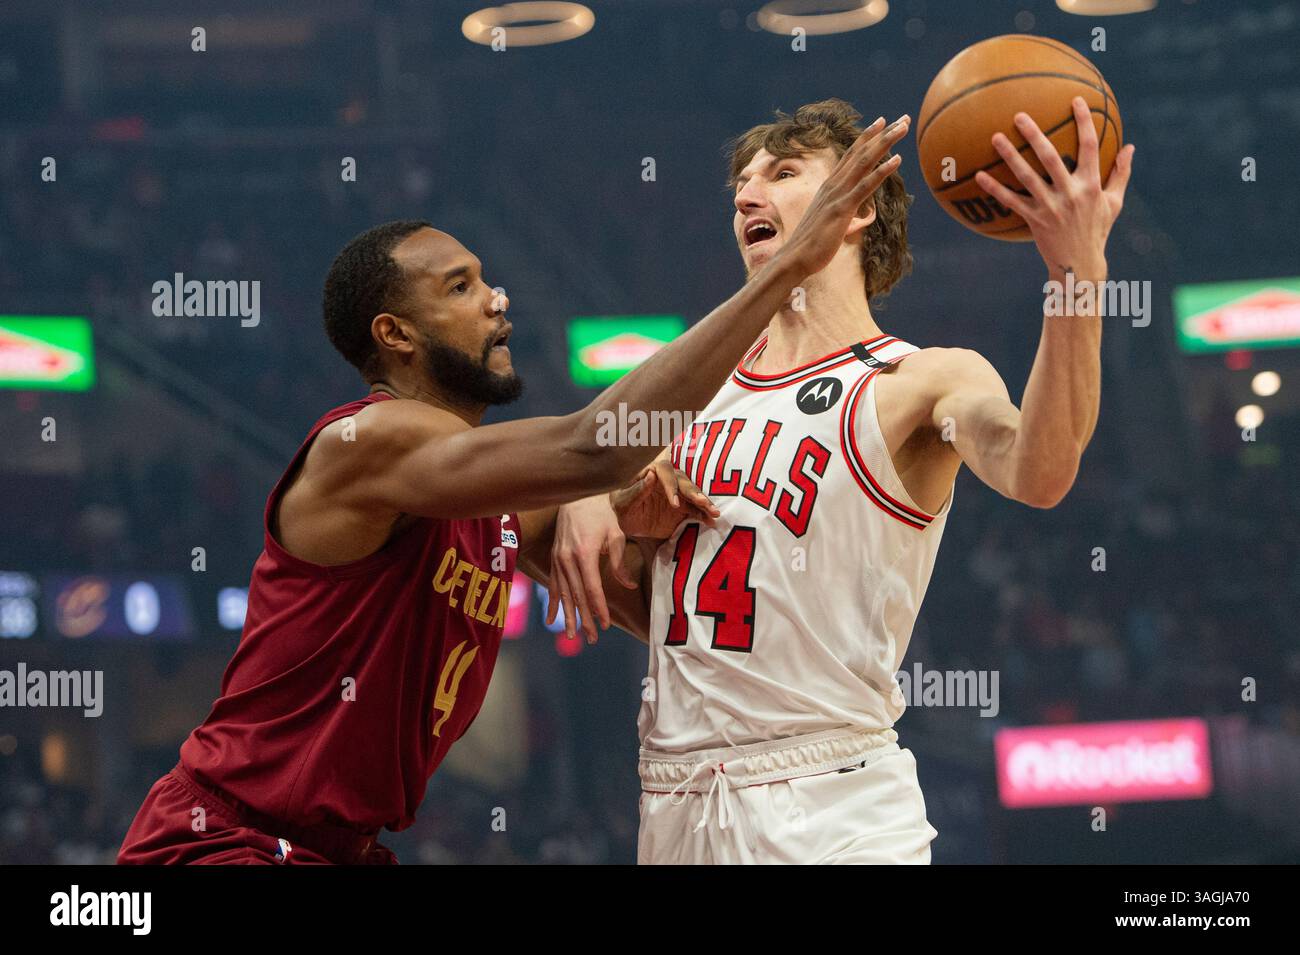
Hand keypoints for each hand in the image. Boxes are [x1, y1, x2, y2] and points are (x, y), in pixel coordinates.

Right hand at [546, 462, 716, 643]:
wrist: (577, 497)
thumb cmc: (600, 514)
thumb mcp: (615, 535)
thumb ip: (619, 563)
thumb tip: (629, 586)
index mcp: (584, 554)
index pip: (592, 588)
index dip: (599, 608)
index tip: (606, 624)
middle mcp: (568, 559)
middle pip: (577, 596)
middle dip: (585, 619)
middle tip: (593, 638)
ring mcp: (558, 560)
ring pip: (564, 594)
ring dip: (569, 616)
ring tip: (572, 635)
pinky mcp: (554, 558)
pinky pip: (553, 584)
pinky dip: (554, 602)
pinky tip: (552, 619)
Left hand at [612, 458, 718, 540]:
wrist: (629, 522)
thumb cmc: (622, 508)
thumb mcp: (624, 502)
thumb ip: (636, 490)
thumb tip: (651, 475)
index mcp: (652, 472)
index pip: (665, 473)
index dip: (671, 487)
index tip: (675, 504)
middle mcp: (668, 479)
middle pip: (684, 482)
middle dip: (694, 493)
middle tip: (703, 503)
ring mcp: (678, 493)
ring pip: (693, 494)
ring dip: (704, 502)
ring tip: (714, 513)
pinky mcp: (684, 507)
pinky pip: (696, 509)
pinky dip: (704, 514)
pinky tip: (712, 520)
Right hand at [774, 114, 910, 280]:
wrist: (794, 258)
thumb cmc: (810, 245)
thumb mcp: (828, 224)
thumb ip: (840, 214)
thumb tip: (849, 218)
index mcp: (829, 186)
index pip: (851, 156)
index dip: (867, 138)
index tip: (882, 123)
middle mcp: (833, 185)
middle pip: (861, 152)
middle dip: (883, 134)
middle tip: (902, 118)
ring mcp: (837, 195)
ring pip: (865, 162)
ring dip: (885, 143)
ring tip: (902, 128)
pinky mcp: (842, 208)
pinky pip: (865, 186)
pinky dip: (882, 170)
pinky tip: (898, 159)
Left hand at [975, 97, 1134, 278]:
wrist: (1080, 264)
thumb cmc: (1097, 229)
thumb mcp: (1114, 202)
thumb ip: (1121, 173)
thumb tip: (1131, 147)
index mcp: (1092, 184)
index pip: (1090, 146)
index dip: (1084, 121)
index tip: (1076, 99)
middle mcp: (1071, 193)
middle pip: (1050, 157)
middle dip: (1035, 134)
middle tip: (1019, 115)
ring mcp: (1051, 207)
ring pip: (1027, 177)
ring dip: (1010, 156)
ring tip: (995, 137)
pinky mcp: (1034, 220)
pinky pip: (1011, 202)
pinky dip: (995, 189)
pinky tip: (980, 175)